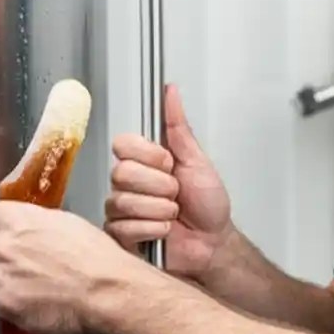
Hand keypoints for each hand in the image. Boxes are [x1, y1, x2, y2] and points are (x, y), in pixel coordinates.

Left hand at [0, 200, 140, 333]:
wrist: (106, 293)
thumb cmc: (97, 260)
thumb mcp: (70, 224)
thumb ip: (40, 224)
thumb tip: (33, 230)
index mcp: (20, 220)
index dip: (3, 226)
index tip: (10, 233)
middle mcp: (5, 245)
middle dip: (11, 256)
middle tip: (36, 265)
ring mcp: (2, 276)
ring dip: (14, 282)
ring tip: (45, 289)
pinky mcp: (5, 304)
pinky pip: (3, 303)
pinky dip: (18, 306)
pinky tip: (41, 304)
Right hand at [105, 84, 233, 282]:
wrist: (213, 242)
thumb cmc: (207, 204)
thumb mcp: (196, 160)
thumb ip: (178, 126)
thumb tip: (170, 91)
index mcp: (143, 160)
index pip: (122, 144)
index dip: (148, 155)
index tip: (169, 163)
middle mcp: (127, 182)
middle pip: (122, 173)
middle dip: (160, 186)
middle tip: (176, 194)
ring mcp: (121, 208)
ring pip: (124, 201)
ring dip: (160, 209)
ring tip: (174, 214)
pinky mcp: (120, 235)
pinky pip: (124, 227)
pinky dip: (153, 229)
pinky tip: (164, 231)